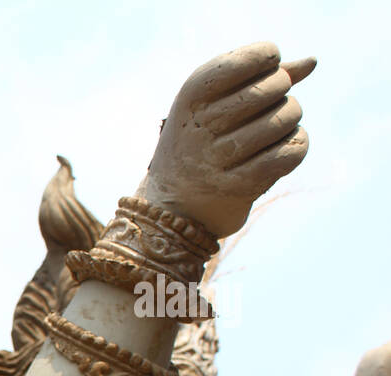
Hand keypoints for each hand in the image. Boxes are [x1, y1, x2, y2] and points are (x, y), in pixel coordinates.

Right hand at [136, 42, 312, 236]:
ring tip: (274, 128)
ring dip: (290, 119)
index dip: (268, 58)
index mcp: (192, 94)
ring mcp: (219, 157)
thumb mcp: (215, 102)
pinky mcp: (240, 185)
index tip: (263, 71)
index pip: (249, 59)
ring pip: (287, 117)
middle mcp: (201, 124)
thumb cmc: (202, 141)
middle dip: (282, 89)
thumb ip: (261, 77)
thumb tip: (312, 62)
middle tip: (269, 103)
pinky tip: (282, 148)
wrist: (175, 204)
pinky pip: (292, 152)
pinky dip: (296, 145)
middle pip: (274, 86)